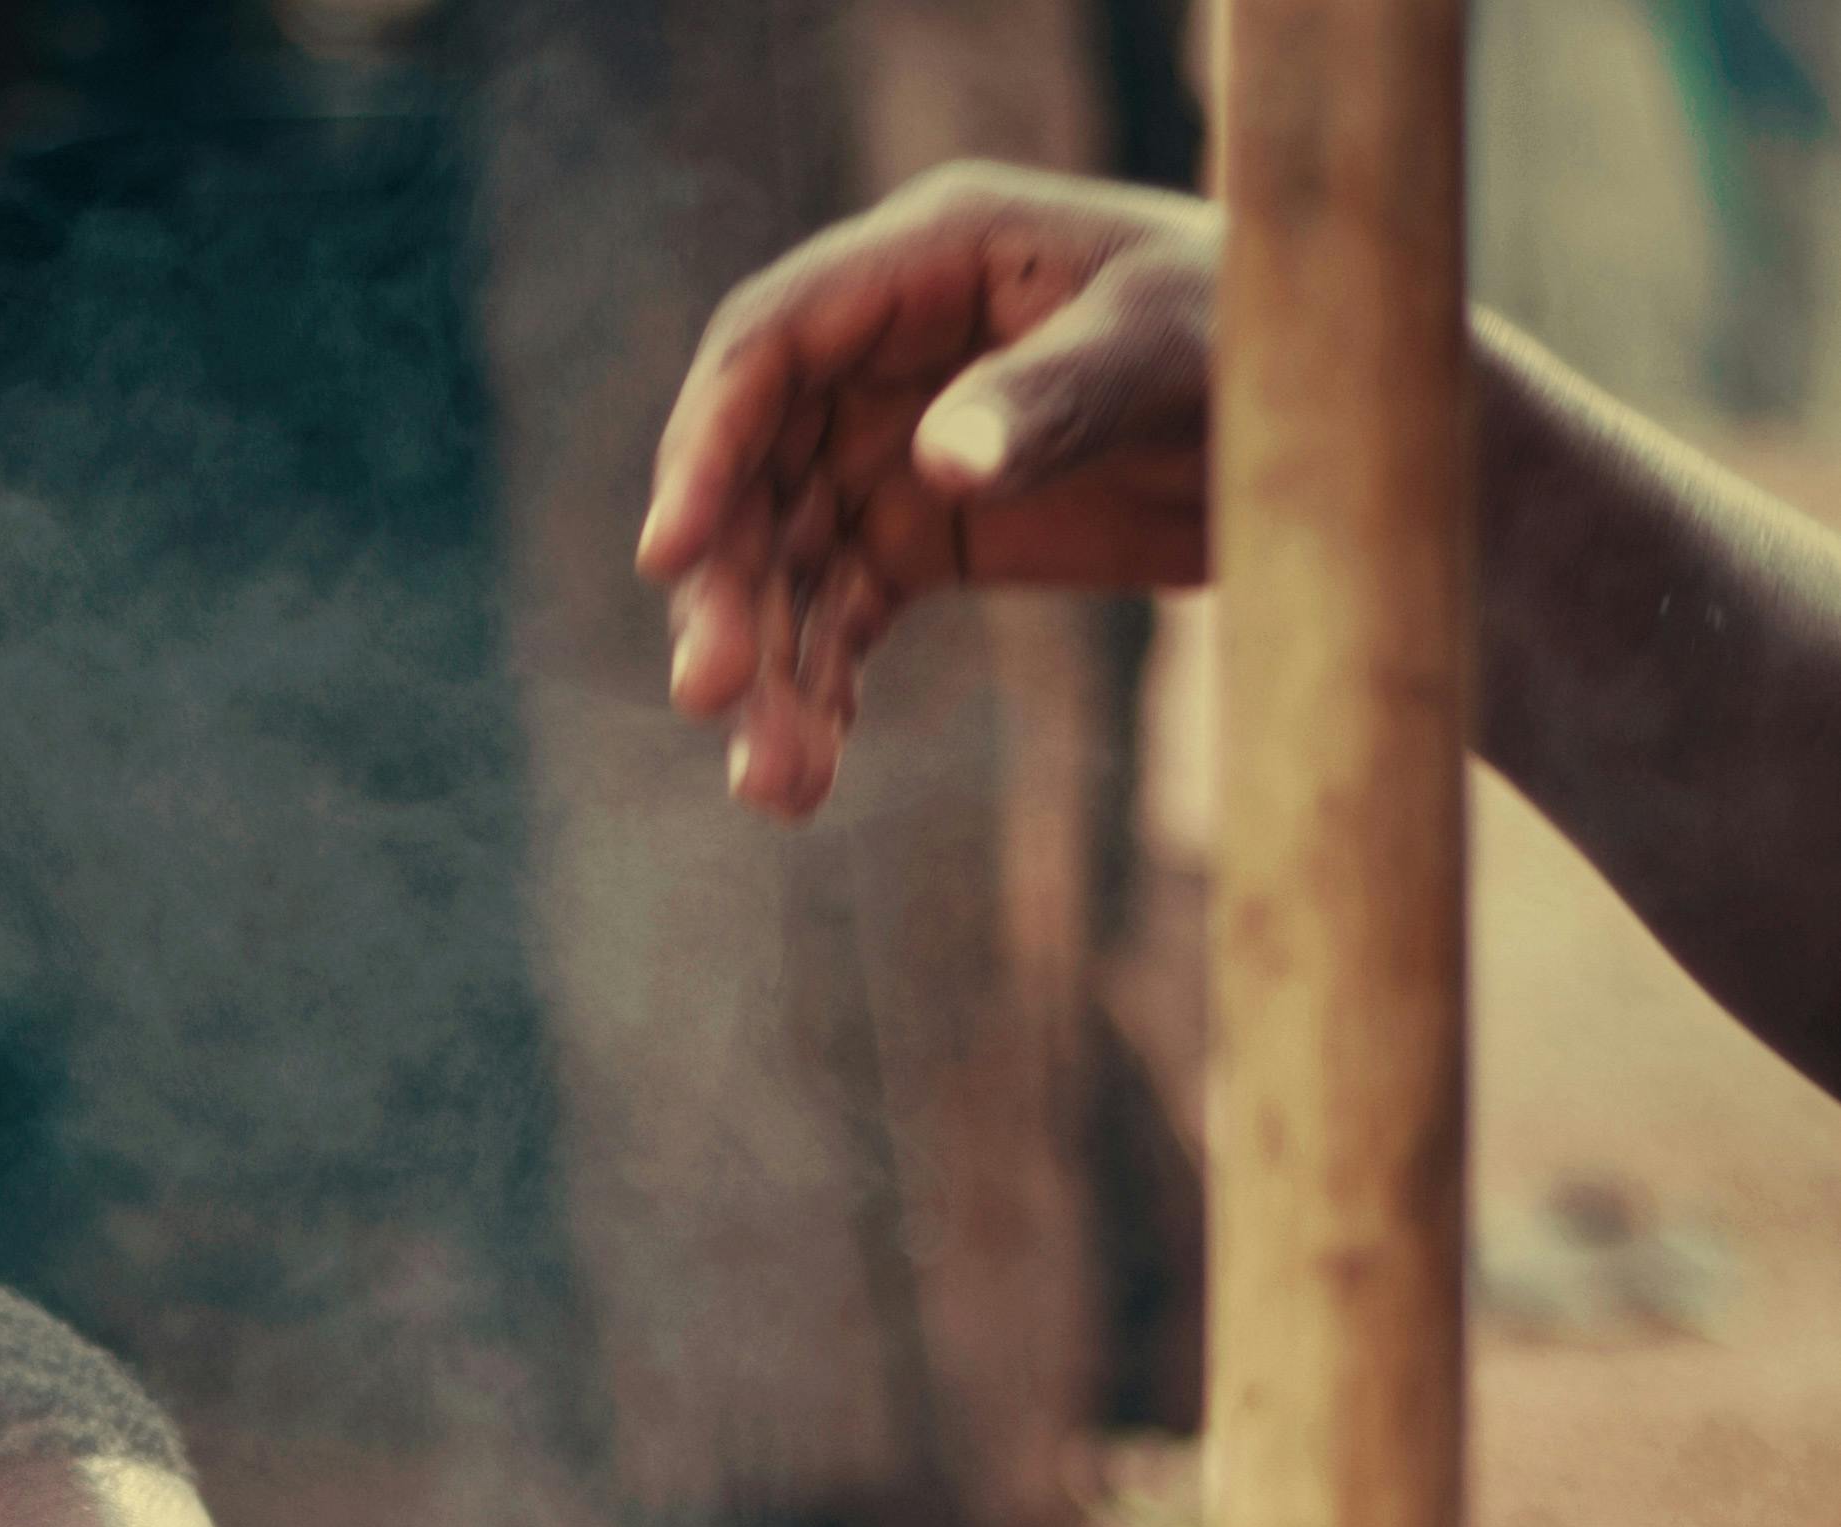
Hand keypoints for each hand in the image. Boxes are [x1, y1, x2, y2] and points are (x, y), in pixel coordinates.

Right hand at [639, 163, 1218, 819]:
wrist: (1338, 442)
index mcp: (938, 258)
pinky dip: (817, 697)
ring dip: (768, 674)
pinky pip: (840, 619)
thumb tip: (939, 457)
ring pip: (787, 563)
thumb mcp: (1175, 356)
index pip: (771, 342)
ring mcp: (904, 443)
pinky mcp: (931, 532)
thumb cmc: (1268, 350)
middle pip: (758, 470)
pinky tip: (808, 777)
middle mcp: (896, 349)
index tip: (668, 553)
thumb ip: (1058, 400)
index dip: (706, 444)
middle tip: (711, 699)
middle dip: (728, 588)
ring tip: (774, 787)